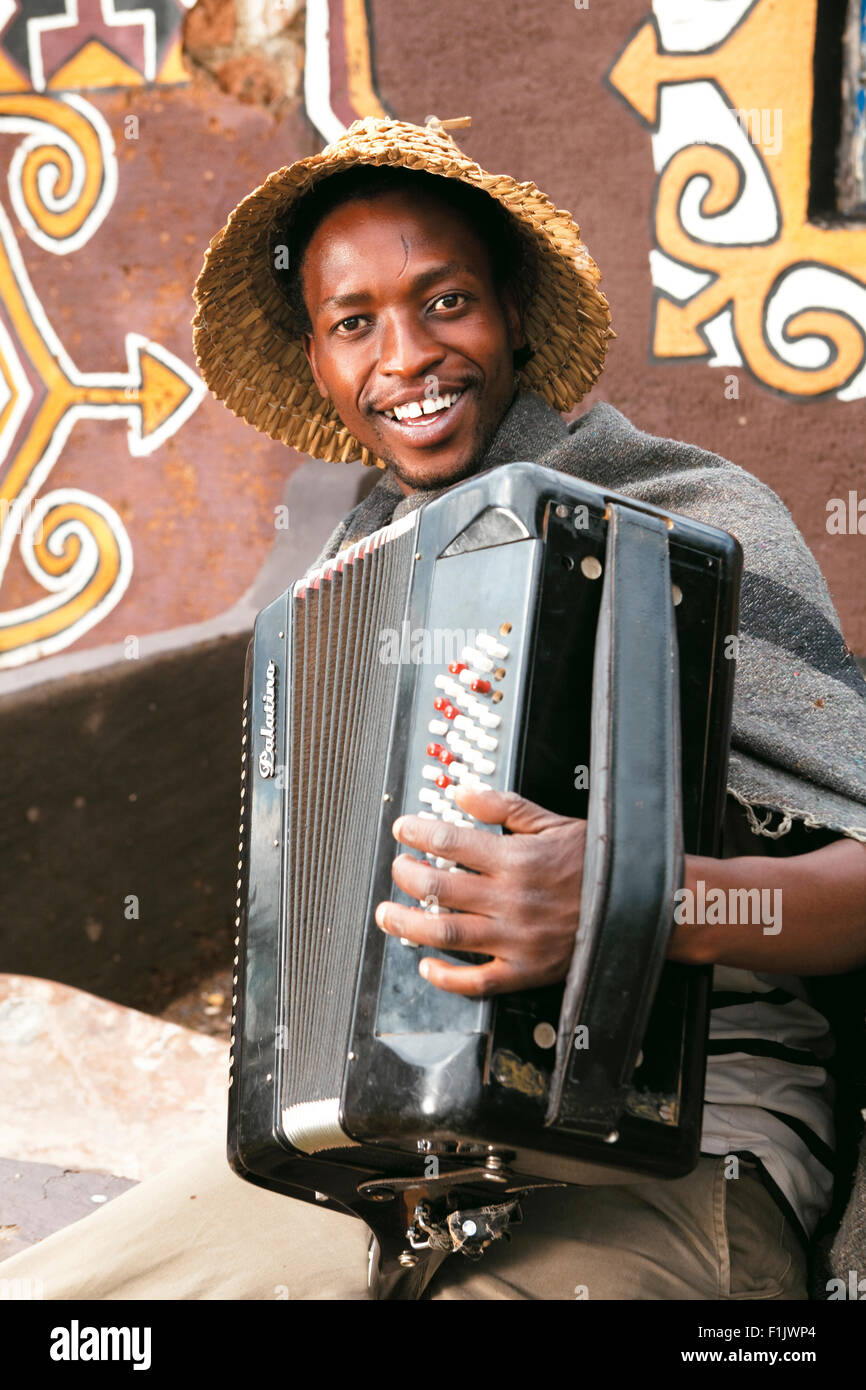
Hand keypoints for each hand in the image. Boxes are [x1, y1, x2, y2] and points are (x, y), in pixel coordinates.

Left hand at [374, 783, 585, 996]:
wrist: (640, 905)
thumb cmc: (596, 863)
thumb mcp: (553, 824)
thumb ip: (504, 808)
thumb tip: (462, 794)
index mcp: (516, 859)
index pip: (451, 842)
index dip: (418, 833)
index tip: (403, 830)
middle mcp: (511, 899)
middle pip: (438, 888)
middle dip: (406, 876)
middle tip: (397, 869)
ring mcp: (516, 939)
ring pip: (447, 934)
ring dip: (409, 924)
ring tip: (388, 915)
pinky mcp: (525, 971)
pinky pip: (477, 982)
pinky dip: (446, 977)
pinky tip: (427, 965)